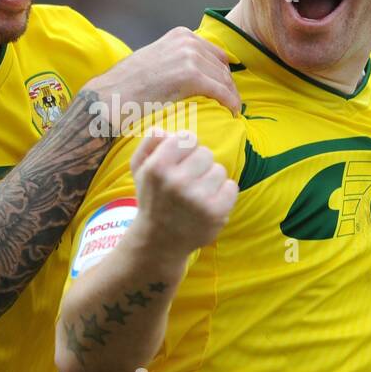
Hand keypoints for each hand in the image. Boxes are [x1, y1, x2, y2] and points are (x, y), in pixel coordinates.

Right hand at [84, 28, 239, 135]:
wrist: (109, 96)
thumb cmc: (127, 86)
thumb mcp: (156, 60)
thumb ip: (177, 60)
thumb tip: (197, 73)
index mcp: (180, 35)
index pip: (216, 54)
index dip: (224, 74)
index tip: (227, 90)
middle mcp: (187, 42)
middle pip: (223, 67)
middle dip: (229, 86)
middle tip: (232, 104)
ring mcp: (189, 57)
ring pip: (225, 80)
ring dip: (231, 97)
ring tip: (233, 111)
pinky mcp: (191, 76)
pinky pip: (222, 91)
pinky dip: (230, 103)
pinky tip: (232, 114)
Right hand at [127, 131, 237, 261]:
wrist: (159, 241)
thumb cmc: (152, 199)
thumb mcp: (139, 169)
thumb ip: (149, 143)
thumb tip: (166, 130)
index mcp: (157, 167)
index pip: (187, 138)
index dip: (185, 150)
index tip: (179, 164)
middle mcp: (176, 181)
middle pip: (205, 152)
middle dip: (198, 165)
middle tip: (187, 182)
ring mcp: (197, 198)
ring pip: (219, 169)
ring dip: (210, 180)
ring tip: (196, 195)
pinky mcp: (215, 212)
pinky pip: (231, 186)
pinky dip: (223, 194)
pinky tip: (208, 204)